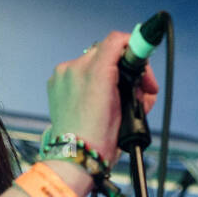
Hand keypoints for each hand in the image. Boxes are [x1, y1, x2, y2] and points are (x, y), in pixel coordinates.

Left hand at [45, 30, 159, 164]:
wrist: (76, 155)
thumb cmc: (102, 138)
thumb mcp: (128, 109)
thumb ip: (134, 83)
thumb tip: (139, 70)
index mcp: (96, 72)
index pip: (118, 41)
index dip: (136, 50)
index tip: (143, 60)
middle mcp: (76, 68)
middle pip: (107, 52)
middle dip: (123, 67)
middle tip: (136, 87)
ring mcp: (62, 75)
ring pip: (92, 61)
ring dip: (106, 73)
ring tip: (114, 97)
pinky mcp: (55, 82)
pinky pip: (77, 71)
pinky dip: (89, 80)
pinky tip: (96, 99)